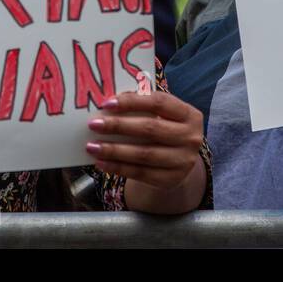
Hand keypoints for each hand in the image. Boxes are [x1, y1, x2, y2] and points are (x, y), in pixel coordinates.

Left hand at [86, 89, 204, 195]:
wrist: (179, 161)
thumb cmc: (165, 129)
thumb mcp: (163, 115)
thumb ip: (143, 106)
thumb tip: (110, 103)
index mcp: (189, 115)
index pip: (159, 103)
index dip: (133, 102)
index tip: (107, 103)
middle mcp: (191, 138)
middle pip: (150, 129)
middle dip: (119, 126)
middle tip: (94, 124)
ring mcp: (183, 161)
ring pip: (144, 154)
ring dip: (114, 150)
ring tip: (92, 146)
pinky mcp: (171, 179)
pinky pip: (140, 173)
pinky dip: (118, 168)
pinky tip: (101, 162)